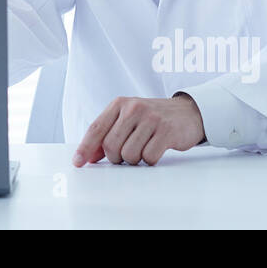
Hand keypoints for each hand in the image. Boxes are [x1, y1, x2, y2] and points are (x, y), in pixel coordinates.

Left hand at [72, 93, 204, 166]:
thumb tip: (89, 156)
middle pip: (110, 145)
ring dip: (134, 160)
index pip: (96, 128)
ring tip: (143, 149)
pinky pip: (148, 157)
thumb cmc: (153, 118)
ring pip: (129, 154)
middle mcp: (133, 108)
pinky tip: (155, 150)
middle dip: (116, 157)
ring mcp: (151, 119)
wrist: (188, 112)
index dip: (85, 148)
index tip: (78, 163)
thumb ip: (108, 134)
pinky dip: (150, 160)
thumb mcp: (128, 119)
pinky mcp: (167, 131)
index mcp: (120, 104)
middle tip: (126, 155)